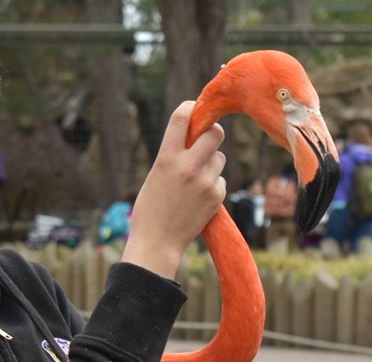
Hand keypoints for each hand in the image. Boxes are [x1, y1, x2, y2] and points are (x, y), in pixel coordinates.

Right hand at [122, 101, 225, 278]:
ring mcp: (205, 182)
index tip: (194, 110)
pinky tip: (198, 198)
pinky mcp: (216, 197)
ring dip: (211, 162)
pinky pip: (220, 179)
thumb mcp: (156, 173)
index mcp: (167, 157)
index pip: (183, 116)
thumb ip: (174, 153)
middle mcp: (188, 166)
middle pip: (215, 132)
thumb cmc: (151, 208)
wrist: (157, 242)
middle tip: (205, 142)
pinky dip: (212, 184)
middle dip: (212, 133)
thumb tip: (196, 134)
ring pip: (220, 157)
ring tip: (194, 180)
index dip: (191, 108)